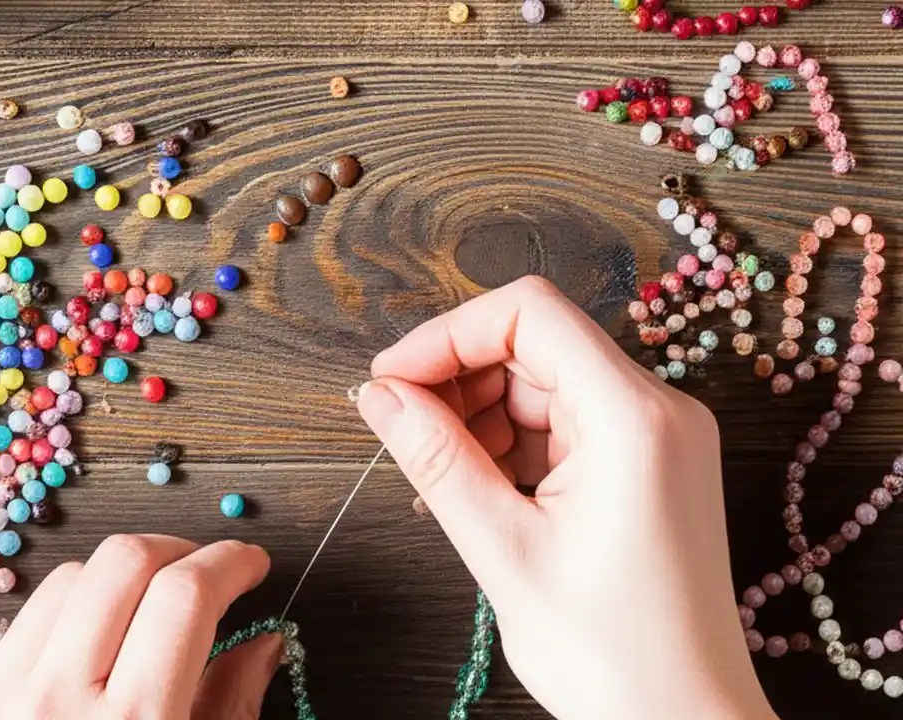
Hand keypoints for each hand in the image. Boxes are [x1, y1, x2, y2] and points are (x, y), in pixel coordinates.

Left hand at [0, 535, 280, 719]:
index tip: (252, 565)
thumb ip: (229, 712)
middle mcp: (62, 699)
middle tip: (209, 573)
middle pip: (126, 562)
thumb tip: (262, 641)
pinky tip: (100, 637)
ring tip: (156, 604)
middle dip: (181, 550)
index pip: (185, 597)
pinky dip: (77, 605)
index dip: (230, 563)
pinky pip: (29, 615)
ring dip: (126, 573)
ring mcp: (5, 693)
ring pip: (74, 576)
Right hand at [356, 276, 776, 719]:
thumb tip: (378, 394)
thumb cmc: (611, 653)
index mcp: (633, 419)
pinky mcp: (645, 466)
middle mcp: (657, 411)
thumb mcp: (502, 549)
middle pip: (534, 345)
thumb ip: (434, 458)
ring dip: (477, 415)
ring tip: (434, 475)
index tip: (390, 378)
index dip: (447, 335)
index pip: (529, 314)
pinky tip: (472, 487)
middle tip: (399, 428)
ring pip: (543, 384)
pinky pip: (562, 424)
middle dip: (457, 378)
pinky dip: (508, 444)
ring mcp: (656, 438)